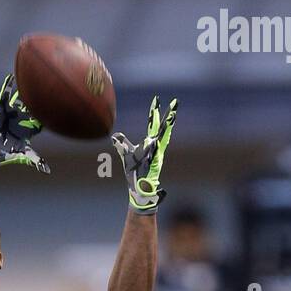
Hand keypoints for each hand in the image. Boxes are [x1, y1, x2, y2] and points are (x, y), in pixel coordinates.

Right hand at [0, 73, 49, 173]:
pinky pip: (3, 97)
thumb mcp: (22, 155)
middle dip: (36, 101)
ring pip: (18, 101)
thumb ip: (35, 160)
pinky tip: (10, 78)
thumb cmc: (5, 154)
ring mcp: (10, 115)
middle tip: (45, 90)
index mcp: (26, 130)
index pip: (38, 121)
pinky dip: (6, 88)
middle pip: (30, 108)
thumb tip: (47, 170)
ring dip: (23, 92)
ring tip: (29, 80)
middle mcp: (19, 120)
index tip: (56, 108)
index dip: (45, 116)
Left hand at [112, 95, 176, 213]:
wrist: (140, 191)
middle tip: (175, 102)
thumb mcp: (126, 155)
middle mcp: (156, 148)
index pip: (153, 126)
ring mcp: (157, 156)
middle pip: (163, 129)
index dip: (154, 113)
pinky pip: (155, 154)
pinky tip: (155, 139)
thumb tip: (115, 135)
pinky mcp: (154, 165)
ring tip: (172, 115)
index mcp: (151, 145)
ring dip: (167, 128)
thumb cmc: (134, 173)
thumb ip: (122, 144)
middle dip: (169, 115)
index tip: (156, 99)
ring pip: (163, 139)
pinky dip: (155, 147)